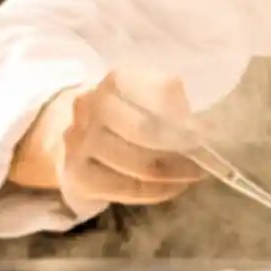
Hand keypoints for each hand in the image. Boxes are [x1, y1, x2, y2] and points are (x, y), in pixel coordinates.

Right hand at [9, 69, 204, 204]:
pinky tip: (172, 188)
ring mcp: (80, 140)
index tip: (208, 132)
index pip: (162, 90)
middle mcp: (92, 104)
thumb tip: (204, 132)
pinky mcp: (77, 174)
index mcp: (116, 78)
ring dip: (175, 174)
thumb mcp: (142, 95)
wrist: (63, 131)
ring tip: (191, 175)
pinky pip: (128, 188)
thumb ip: (169, 104)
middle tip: (203, 160)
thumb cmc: (118, 114)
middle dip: (183, 149)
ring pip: (140, 164)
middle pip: (148, 130)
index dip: (188, 116)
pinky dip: (158, 192)